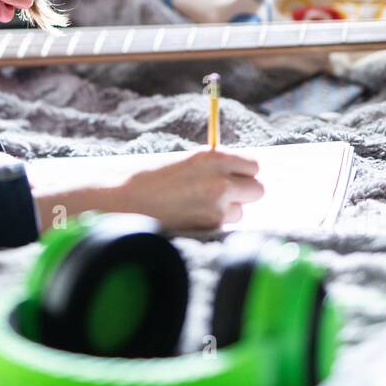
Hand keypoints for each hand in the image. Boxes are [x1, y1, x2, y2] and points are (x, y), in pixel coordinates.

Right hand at [109, 148, 262, 230]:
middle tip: (227, 193)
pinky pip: (224, 226)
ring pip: (241, 211)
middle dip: (245, 192)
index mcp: (214, 158)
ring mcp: (217, 206)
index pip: (254, 166)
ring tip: (201, 206)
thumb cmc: (153, 179)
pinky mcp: (210, 227)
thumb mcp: (187, 161)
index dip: (246, 172)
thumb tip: (242, 174)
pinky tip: (193, 216)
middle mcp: (221, 181)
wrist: (127, 203)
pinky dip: (214, 223)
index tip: (238, 176)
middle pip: (258, 190)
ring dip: (228, 210)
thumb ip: (215, 166)